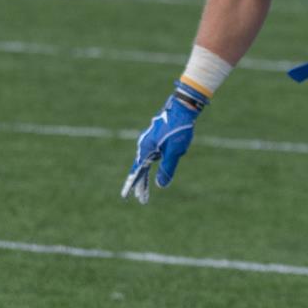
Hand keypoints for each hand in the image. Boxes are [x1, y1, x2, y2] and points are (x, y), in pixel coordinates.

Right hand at [120, 90, 201, 204]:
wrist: (182, 107)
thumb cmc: (178, 129)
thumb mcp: (174, 152)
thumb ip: (167, 169)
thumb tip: (160, 185)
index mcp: (146, 149)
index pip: (137, 171)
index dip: (131, 185)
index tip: (125, 196)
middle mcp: (144, 145)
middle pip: (140, 169)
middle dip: (141, 184)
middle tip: (142, 200)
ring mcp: (150, 141)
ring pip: (146, 162)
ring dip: (146, 176)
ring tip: (146, 190)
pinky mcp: (156, 137)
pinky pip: (151, 156)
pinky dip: (151, 166)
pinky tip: (154, 168)